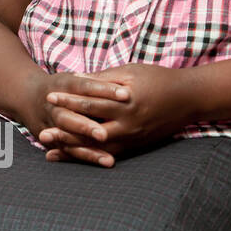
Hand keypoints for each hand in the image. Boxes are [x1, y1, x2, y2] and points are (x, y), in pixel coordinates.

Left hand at [36, 64, 197, 166]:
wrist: (188, 99)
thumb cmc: (158, 79)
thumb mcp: (130, 72)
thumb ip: (102, 79)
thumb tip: (75, 79)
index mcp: (126, 101)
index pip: (92, 101)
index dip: (69, 99)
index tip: (49, 97)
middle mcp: (128, 124)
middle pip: (90, 130)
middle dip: (65, 133)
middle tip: (41, 133)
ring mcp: (132, 138)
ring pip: (97, 148)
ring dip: (73, 151)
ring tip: (49, 152)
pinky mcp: (135, 147)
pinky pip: (108, 155)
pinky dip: (88, 157)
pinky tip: (72, 158)